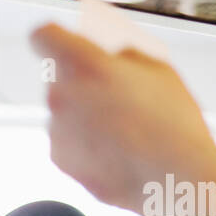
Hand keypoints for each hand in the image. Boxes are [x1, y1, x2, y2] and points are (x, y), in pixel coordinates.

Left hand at [29, 22, 215, 215]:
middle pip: (57, 76)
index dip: (54, 38)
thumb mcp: (158, 67)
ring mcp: (55, 129)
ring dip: (82, 113)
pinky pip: (67, 140)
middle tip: (112, 92)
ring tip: (123, 127)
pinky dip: (83, 142)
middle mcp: (60, 94)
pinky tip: (115, 149)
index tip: (64, 42)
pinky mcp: (58, 158)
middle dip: (78, 79)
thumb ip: (121, 53)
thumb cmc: (171, 122)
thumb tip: (106, 53)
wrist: (172, 178)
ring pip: (62, 110)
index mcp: (83, 63)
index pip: (43, 36)